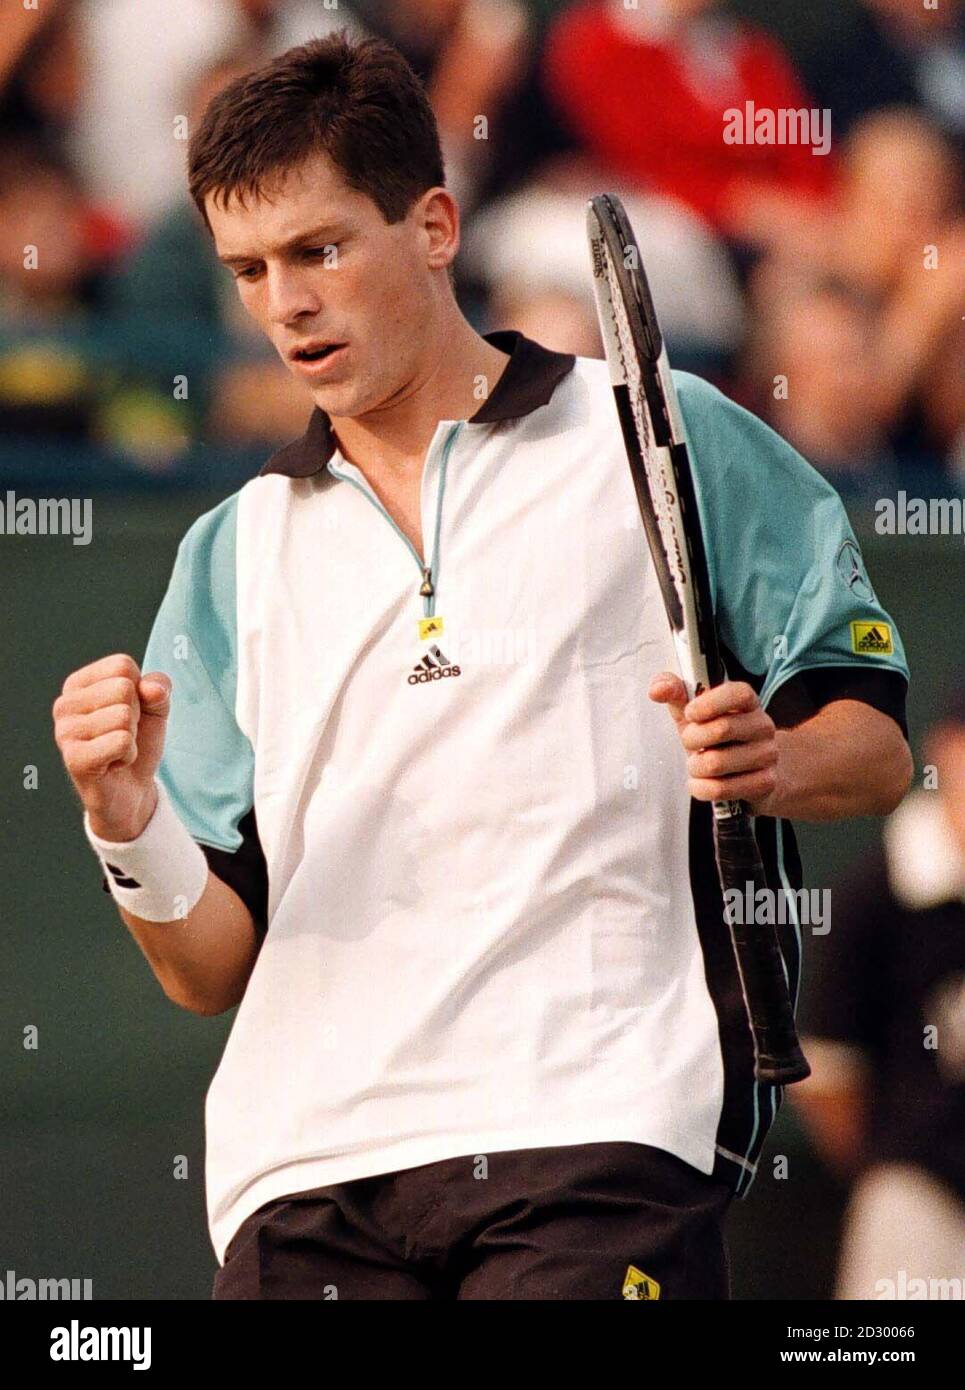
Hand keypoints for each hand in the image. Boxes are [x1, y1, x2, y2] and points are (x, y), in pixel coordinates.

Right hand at [53, 654, 170, 840]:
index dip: (139, 691)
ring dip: (132, 738)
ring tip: (117, 750)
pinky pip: (121, 742)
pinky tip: (113, 764)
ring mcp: (64, 732)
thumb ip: (159, 688)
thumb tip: (150, 688)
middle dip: (136, 715)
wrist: (131, 790)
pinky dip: (128, 755)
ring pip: (123, 716)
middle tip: (123, 735)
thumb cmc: (137, 742)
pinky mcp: (74, 758)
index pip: (122, 665)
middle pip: (123, 688)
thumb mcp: (155, 708)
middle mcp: (64, 705)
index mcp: (78, 684)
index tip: (129, 713)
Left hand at [649, 672, 779, 812]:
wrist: (751, 772)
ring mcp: (767, 756)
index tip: (690, 713)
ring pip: (716, 763)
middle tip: (690, 743)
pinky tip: (703, 782)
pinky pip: (720, 789)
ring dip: (695, 767)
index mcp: (748, 703)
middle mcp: (763, 726)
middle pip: (721, 729)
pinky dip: (701, 788)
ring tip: (698, 765)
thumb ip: (676, 695)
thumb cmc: (718, 739)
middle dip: (692, 739)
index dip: (710, 702)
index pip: (739, 693)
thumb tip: (657, 689)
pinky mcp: (765, 783)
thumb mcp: (696, 715)